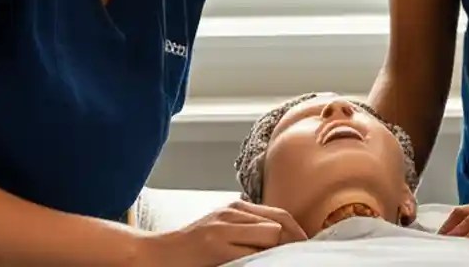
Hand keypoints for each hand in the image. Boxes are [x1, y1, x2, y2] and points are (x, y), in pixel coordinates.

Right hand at [137, 200, 307, 266]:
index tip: (309, 247)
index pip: (280, 216)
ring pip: (271, 235)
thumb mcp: (224, 230)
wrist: (159, 254)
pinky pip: (253, 251)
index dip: (299, 233)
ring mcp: (225, 227)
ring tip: (274, 260)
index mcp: (237, 207)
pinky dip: (262, 258)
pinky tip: (258, 262)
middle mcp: (233, 212)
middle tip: (301, 257)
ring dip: (276, 251)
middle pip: (280, 224)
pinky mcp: (217, 245)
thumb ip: (249, 229)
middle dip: (293, 241)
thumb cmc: (193, 248)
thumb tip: (282, 237)